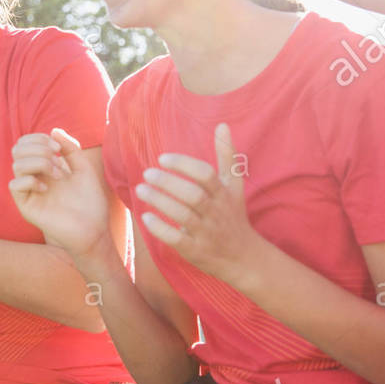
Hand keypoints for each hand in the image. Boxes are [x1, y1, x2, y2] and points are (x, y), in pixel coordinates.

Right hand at [9, 128, 110, 259]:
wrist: (94, 228)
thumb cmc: (90, 201)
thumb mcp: (83, 167)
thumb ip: (70, 148)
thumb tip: (53, 130)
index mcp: (45, 166)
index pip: (26, 143)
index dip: (38, 138)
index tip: (59, 148)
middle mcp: (34, 177)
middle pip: (17, 150)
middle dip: (38, 147)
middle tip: (58, 158)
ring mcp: (29, 191)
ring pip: (16, 165)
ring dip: (39, 162)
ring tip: (59, 175)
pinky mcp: (26, 206)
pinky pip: (14, 185)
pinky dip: (30, 180)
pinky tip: (47, 188)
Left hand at [135, 123, 261, 282]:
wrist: (244, 258)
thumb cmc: (233, 216)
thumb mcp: (233, 186)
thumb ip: (226, 156)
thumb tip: (223, 125)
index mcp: (224, 194)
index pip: (205, 175)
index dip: (184, 165)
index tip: (162, 159)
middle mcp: (216, 213)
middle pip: (193, 194)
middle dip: (168, 183)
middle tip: (147, 173)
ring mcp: (206, 233)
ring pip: (183, 215)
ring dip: (160, 202)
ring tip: (141, 190)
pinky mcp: (196, 251)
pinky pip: (177, 239)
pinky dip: (161, 229)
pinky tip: (146, 218)